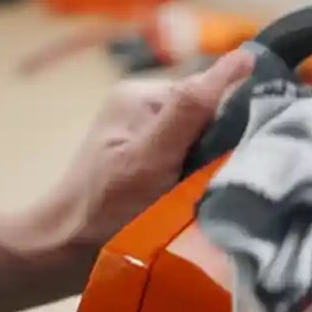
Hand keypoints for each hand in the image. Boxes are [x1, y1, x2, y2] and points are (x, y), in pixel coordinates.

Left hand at [16, 50, 254, 282]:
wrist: (62, 255)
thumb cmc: (104, 208)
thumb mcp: (151, 157)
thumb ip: (192, 110)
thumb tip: (245, 55)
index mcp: (142, 95)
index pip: (210, 92)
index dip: (237, 120)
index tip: (249, 155)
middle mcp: (143, 109)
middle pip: (208, 119)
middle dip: (224, 149)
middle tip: (225, 183)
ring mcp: (145, 139)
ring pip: (203, 145)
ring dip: (214, 169)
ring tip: (212, 197)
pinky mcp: (147, 167)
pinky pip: (191, 165)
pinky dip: (200, 183)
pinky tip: (198, 204)